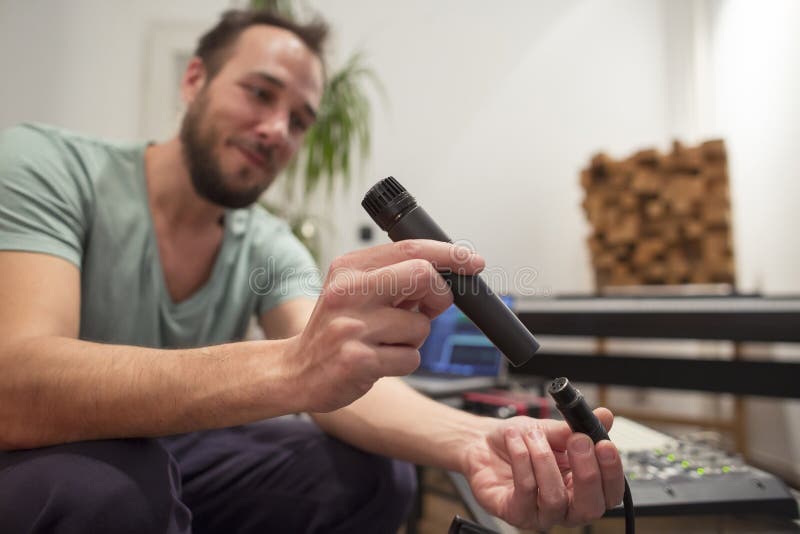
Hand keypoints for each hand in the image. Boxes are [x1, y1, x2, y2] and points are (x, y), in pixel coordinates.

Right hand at [284, 240, 483, 412]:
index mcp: (348, 268)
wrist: (296, 371)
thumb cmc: (336, 328)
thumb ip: (394, 278)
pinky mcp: (357, 360)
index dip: (449, 253)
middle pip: (422, 275)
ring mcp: (351, 326)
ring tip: (384, 342)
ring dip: (413, 339)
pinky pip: (410, 358)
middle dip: (439, 295)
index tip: (473, 261)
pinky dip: (403, 362)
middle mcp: (347, 292)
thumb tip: (447, 273)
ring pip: (420, 326)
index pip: (409, 248)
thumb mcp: (354, 291)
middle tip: (429, 310)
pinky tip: (378, 361)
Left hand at [462, 409, 624, 529]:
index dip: (612, 472)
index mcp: (581, 487)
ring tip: (533, 434)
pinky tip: (516, 441)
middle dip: (587, 473)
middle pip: (590, 508)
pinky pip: (525, 490)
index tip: (604, 444)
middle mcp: (565, 506)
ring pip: (555, 498)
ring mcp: (540, 513)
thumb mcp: (552, 429)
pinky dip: (522, 459)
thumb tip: (605, 415)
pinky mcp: (515, 513)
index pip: (610, 492)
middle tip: (577, 441)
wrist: (483, 442)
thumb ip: (578, 427)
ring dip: (544, 459)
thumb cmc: (520, 441)